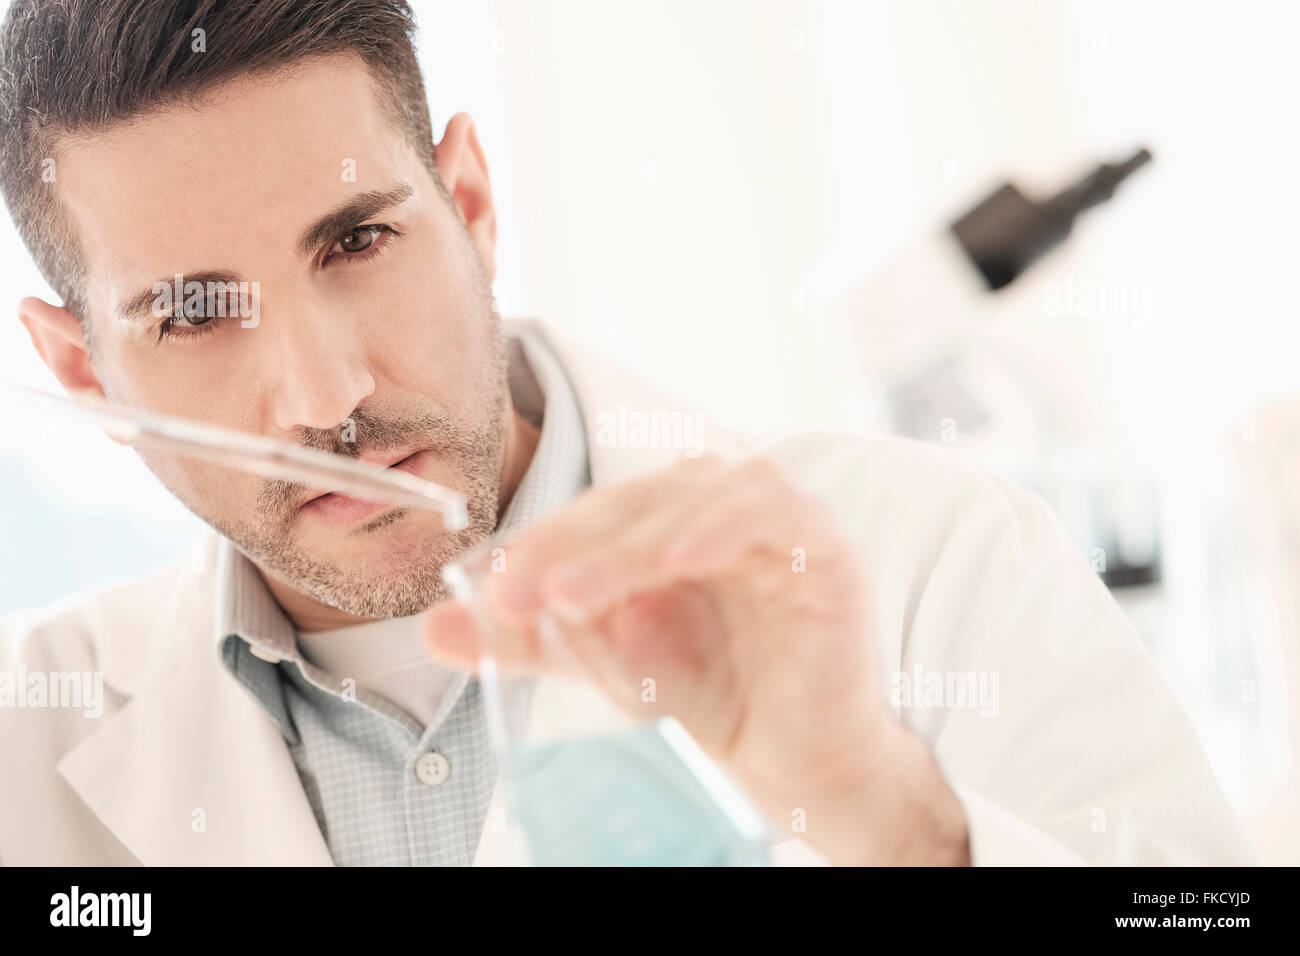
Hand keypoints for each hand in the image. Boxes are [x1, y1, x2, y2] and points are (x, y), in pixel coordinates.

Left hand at [422, 452, 969, 863]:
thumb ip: (528, 639)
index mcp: (666, 521)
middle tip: (513, 594)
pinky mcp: (822, 546)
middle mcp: (716, 507)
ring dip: (626, 543)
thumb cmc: (706, 700)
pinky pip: (770, 511)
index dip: (540, 542)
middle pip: (634, 500)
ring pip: (692, 497)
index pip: (594, 512)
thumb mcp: (600, 664)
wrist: (791, 767)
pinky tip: (674, 560)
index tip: (488, 589)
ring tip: (569, 594)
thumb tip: (433, 628)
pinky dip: (719, 525)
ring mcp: (772, 521)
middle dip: (567, 545)